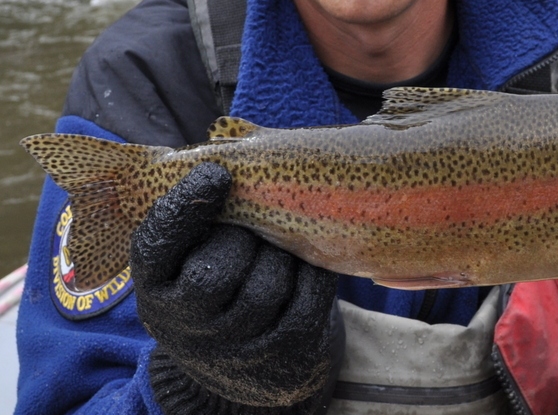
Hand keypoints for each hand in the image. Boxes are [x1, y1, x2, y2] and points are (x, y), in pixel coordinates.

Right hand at [130, 163, 341, 412]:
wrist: (243, 359)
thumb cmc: (216, 277)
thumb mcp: (188, 253)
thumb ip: (198, 209)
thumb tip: (227, 141)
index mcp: (155, 287)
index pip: (157, 245)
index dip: (186, 208)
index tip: (216, 173)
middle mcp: (188, 324)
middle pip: (218, 270)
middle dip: (245, 237)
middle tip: (256, 224)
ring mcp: (236, 344)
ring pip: (268, 285)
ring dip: (282, 255)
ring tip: (278, 246)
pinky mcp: (284, 350)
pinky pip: (308, 296)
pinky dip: (314, 271)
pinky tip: (307, 261)